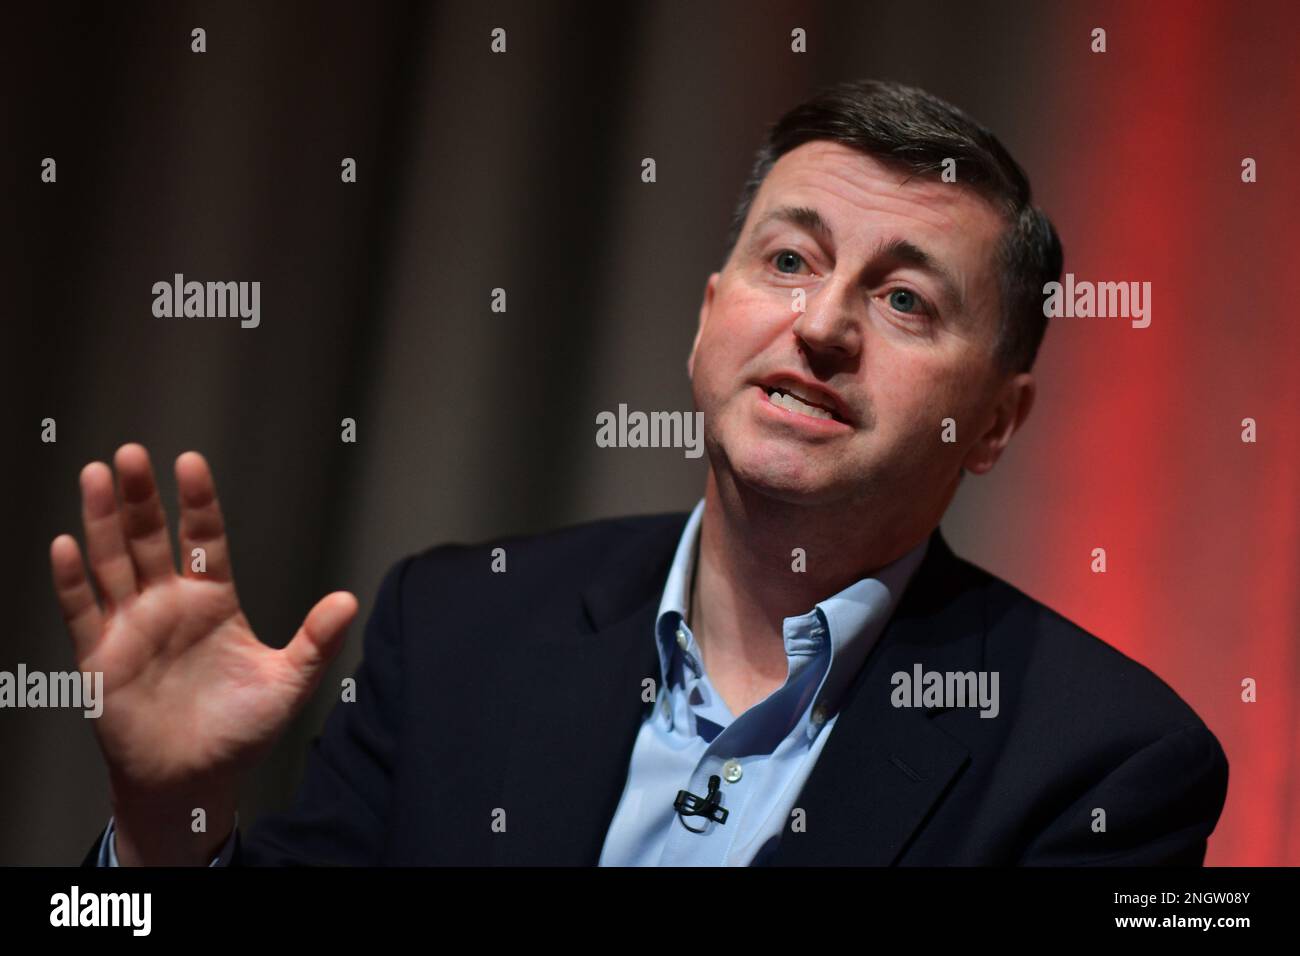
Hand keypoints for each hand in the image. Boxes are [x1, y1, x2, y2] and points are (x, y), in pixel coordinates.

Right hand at [49, 443, 357, 863]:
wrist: (195, 781)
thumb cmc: (242, 731)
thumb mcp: (289, 684)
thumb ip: (317, 641)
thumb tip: (351, 600)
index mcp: (213, 601)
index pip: (204, 539)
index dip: (197, 502)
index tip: (190, 462)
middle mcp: (168, 604)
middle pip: (150, 538)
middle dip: (141, 498)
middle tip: (132, 454)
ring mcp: (132, 627)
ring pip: (113, 563)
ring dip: (103, 521)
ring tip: (98, 476)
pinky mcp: (100, 658)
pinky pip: (83, 612)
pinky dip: (73, 580)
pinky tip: (66, 544)